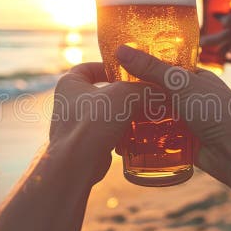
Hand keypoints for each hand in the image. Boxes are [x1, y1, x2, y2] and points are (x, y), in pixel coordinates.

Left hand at [49, 62, 144, 184]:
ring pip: (106, 115)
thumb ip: (143, 89)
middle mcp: (69, 103)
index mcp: (70, 83)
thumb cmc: (93, 122)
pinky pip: (107, 134)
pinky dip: (122, 134)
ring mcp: (75, 126)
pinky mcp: (85, 145)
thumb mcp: (124, 95)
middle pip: (101, 92)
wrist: (77, 163)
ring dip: (124, 115)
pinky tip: (138, 135)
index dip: (107, 66)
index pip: (88, 67)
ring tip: (145, 114)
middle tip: (143, 93)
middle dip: (122, 93)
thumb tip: (161, 92)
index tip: (126, 71)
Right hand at [115, 45, 230, 187]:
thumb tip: (120, 49)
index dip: (142, 67)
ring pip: (157, 118)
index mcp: (195, 77)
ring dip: (140, 119)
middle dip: (137, 97)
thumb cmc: (217, 112)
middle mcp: (191, 98)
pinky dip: (147, 140)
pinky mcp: (185, 144)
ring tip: (113, 117)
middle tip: (109, 95)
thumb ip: (151, 69)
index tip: (116, 67)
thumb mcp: (181, 85)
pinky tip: (127, 139)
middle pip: (157, 94)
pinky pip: (161, 139)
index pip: (164, 68)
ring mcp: (188, 121)